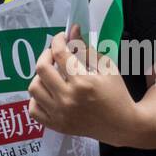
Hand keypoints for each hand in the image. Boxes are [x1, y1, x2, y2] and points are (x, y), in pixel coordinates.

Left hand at [26, 27, 135, 143]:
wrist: (122, 125)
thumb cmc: (117, 94)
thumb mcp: (106, 67)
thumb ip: (86, 48)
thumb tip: (72, 29)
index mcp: (83, 82)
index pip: (60, 54)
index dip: (58, 40)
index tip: (61, 37)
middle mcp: (68, 98)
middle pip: (41, 68)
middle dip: (46, 54)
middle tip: (54, 54)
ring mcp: (60, 114)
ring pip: (33, 88)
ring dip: (40, 77)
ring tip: (52, 75)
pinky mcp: (57, 126)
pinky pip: (33, 109)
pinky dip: (36, 99)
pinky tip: (48, 93)